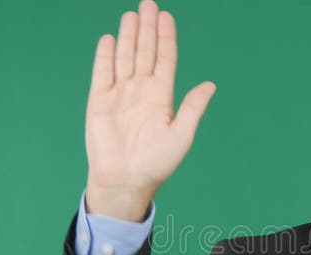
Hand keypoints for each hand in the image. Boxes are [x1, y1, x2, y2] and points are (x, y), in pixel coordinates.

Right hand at [84, 0, 215, 220]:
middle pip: (145, 53)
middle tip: (149, 4)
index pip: (165, 61)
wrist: (125, 180)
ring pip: (125, 58)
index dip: (166, 39)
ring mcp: (120, 95)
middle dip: (147, 29)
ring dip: (128, 36)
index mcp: (162, 98)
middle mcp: (141, 92)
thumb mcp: (181, 136)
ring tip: (132, 15)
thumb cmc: (156, 164)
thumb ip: (193, 108)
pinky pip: (102, 73)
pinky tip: (110, 39)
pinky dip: (106, 56)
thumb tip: (211, 85)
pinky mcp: (99, 102)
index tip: (167, 17)